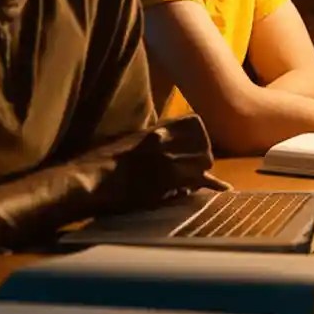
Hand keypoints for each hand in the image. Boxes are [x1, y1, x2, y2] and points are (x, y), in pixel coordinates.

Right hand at [94, 117, 227, 209]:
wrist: (90, 180)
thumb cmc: (103, 162)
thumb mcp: (131, 140)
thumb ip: (154, 139)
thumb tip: (170, 143)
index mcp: (157, 128)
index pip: (196, 125)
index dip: (197, 141)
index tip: (192, 150)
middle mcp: (167, 139)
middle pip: (203, 146)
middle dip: (201, 160)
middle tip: (190, 172)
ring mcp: (169, 158)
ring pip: (203, 163)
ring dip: (199, 174)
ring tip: (186, 183)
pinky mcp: (169, 179)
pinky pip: (198, 180)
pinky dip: (212, 185)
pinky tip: (223, 188)